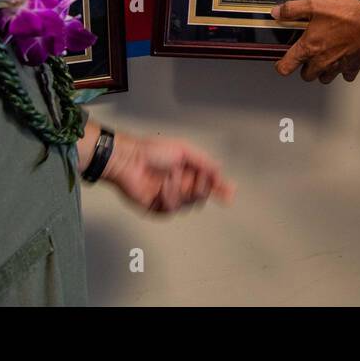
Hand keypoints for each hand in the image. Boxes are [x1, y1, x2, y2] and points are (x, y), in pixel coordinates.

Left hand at [102, 133, 234, 213]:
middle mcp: (180, 184)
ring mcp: (169, 197)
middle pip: (201, 196)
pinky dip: (168, 197)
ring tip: (169, 177)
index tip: (230, 193)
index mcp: (188, 170)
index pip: (209, 182)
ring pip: (188, 205)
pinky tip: (161, 187)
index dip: (220, 188)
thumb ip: (204, 162)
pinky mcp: (157, 208)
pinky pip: (171, 210)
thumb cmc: (151, 151)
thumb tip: (220, 169)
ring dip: (180, 190)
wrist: (129, 161)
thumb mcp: (184, 150)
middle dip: (200, 188)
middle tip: (196, 178)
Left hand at [271, 0, 359, 83]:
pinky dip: (343, 70)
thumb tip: (277, 12)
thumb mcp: (315, 4)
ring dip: (322, 71)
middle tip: (308, 56)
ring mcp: (338, 66)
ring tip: (325, 57)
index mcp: (309, 48)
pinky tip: (344, 57)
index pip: (286, 67)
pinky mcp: (353, 67)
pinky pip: (345, 75)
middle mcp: (321, 61)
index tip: (283, 62)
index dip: (281, 66)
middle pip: (306, 76)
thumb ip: (293, 9)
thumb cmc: (347, 16)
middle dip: (305, 68)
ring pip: (324, 78)